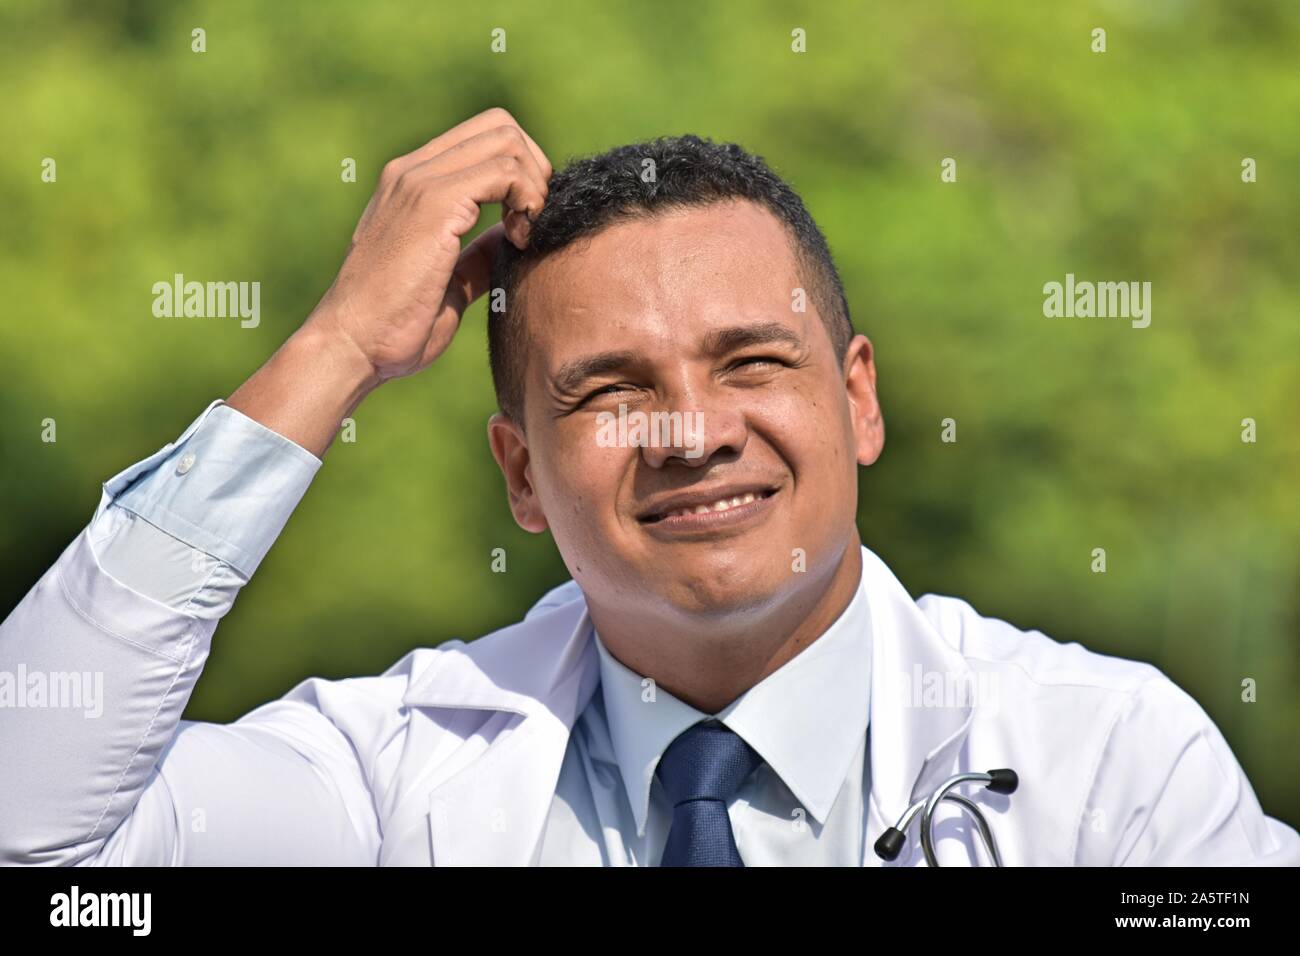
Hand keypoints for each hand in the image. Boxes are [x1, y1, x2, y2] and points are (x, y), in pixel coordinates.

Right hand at [226, 108, 551, 457]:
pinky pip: (503, 172)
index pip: (484, 136)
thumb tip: (509, 235)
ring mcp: (419, 182)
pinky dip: (526, 200)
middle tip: (531, 224)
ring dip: (533, 188)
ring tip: (523, 236)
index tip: (524, 223)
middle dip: (535, 171)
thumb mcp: (448, 281)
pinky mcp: (432, 204)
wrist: (352, 346)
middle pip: (501, 126)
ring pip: (507, 142)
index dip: (521, 171)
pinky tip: (517, 241)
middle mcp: (412, 171)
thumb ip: (477, 252)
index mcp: (411, 183)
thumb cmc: (395, 326)